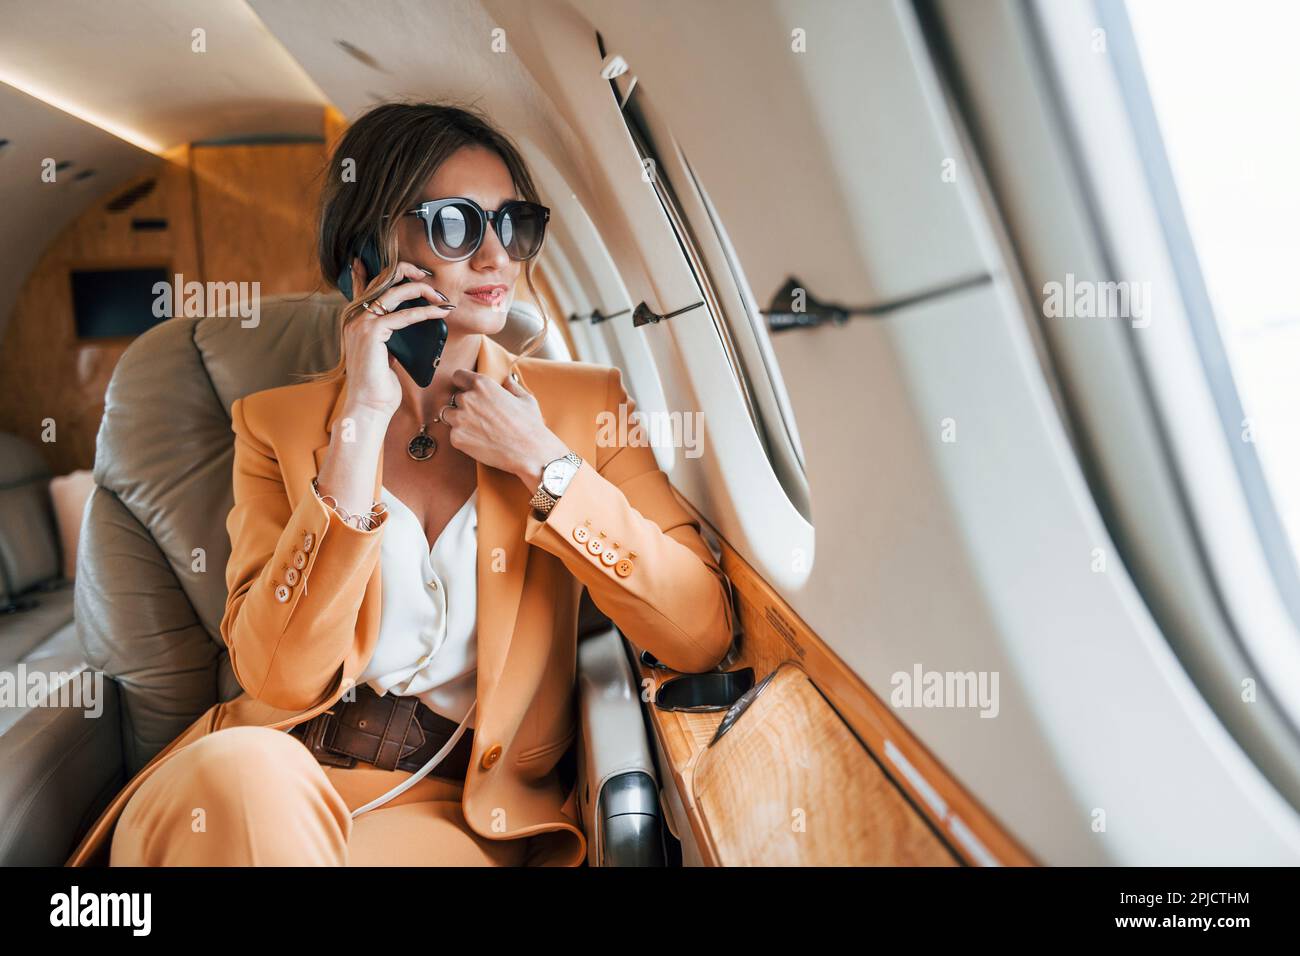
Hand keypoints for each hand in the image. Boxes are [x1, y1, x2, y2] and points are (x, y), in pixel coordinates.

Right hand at [341, 258, 454, 418]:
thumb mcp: (383, 352)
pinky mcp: (372, 332)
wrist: (369, 406)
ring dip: (422, 291)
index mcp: (353, 318)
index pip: (364, 282)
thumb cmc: (379, 384)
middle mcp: (353, 315)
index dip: (384, 267)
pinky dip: (425, 312)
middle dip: (410, 273)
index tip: (410, 267)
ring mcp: (360, 322)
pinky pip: (404, 315)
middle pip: (383, 278)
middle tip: (431, 281)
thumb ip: (388, 333)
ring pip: (395, 291)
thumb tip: (406, 321)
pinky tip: (439, 312)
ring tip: (441, 298)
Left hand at [441, 367, 569, 488]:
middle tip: (480, 416)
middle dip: (464, 405)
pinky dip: (462, 437)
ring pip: (449, 414)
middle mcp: (467, 399)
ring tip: (477, 429)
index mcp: (482, 385)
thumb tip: (507, 380)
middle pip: (455, 397)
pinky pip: (453, 434)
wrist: (529, 452)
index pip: (458, 376)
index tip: (466, 390)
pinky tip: (479, 441)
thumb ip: (512, 386)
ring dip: (458, 420)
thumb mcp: (525, 399)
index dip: (463, 383)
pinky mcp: (456, 438)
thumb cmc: (529, 425)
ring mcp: (459, 419)